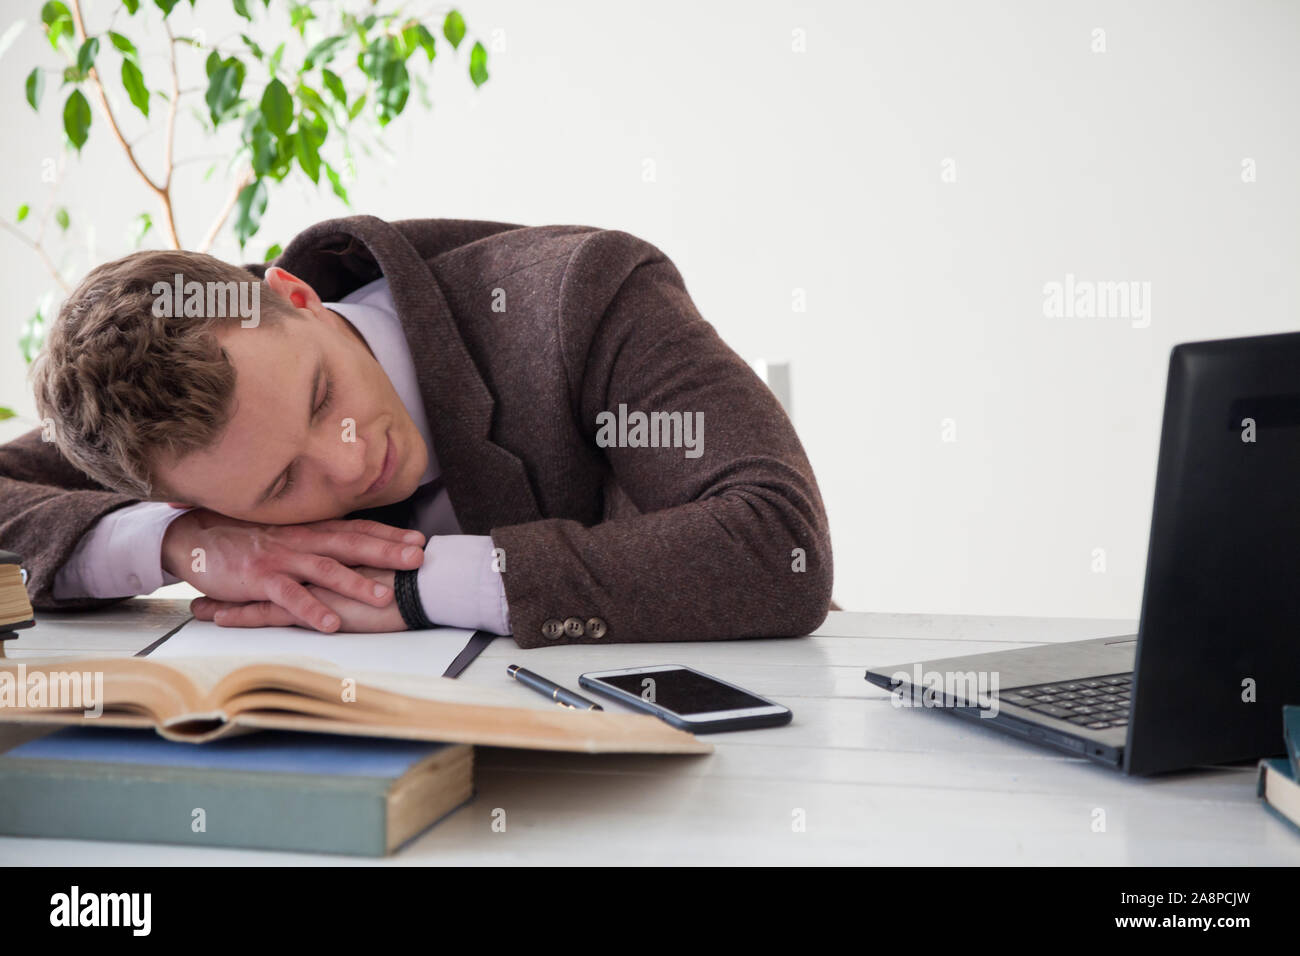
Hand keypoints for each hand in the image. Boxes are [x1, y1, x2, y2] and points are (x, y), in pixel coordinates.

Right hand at [163, 509, 424, 631]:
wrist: (193, 536)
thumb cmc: (244, 539)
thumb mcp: (286, 535)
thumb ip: (316, 540)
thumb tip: (351, 547)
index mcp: (309, 530)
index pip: (356, 528)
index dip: (388, 533)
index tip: (419, 539)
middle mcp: (300, 540)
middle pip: (350, 542)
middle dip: (387, 550)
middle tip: (419, 559)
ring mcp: (280, 559)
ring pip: (325, 568)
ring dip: (356, 581)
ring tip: (385, 596)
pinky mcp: (258, 579)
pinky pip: (289, 596)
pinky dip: (311, 608)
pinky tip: (331, 623)